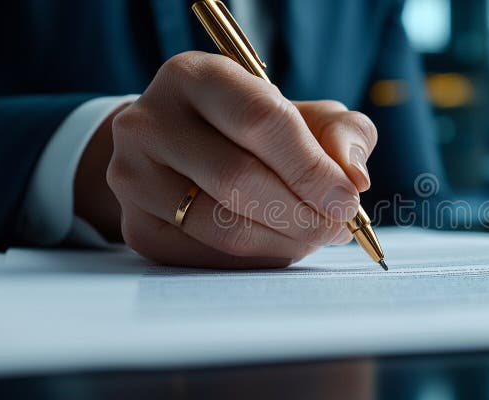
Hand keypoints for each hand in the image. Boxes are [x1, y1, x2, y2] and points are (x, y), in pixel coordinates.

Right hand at [82, 51, 377, 267]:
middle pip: (238, 178)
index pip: (260, 120)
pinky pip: (209, 257)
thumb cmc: (253, 130)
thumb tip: (354, 176)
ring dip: (284, 241)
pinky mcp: (136, 228)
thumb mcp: (303, 114)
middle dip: (303, 212)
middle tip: (338, 227)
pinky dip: (258, 259)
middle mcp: (149, 121)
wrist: (181, 152)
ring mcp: (133, 176)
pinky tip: (279, 245)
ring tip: (315, 236)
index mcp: (195, 76)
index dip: (311, 166)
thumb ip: (340, 132)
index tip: (348, 198)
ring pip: (222, 226)